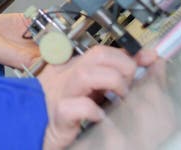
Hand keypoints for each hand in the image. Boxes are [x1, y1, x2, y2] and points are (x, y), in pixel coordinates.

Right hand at [38, 46, 157, 149]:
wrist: (33, 129)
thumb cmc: (64, 111)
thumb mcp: (90, 90)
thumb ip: (112, 76)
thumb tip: (144, 61)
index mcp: (73, 68)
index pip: (102, 51)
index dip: (127, 55)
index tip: (148, 60)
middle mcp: (67, 76)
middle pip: (96, 55)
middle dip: (122, 66)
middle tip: (129, 85)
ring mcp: (61, 94)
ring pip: (85, 75)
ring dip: (111, 82)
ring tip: (119, 97)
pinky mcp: (58, 116)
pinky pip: (73, 107)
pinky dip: (91, 110)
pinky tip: (100, 117)